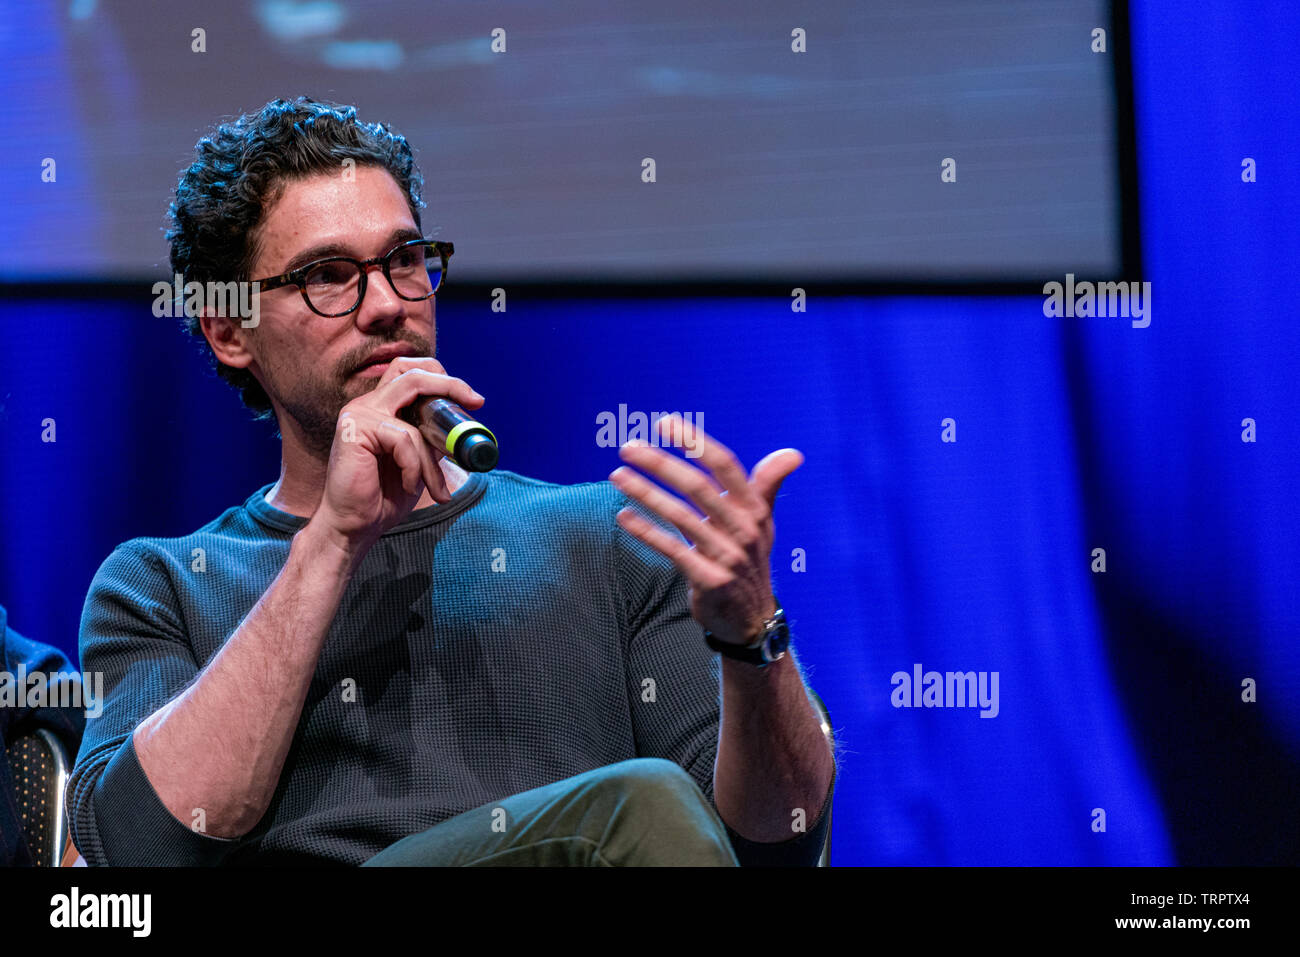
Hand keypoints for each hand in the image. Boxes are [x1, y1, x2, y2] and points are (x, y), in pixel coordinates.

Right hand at [312, 357, 484, 552]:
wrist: (353, 526)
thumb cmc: (382, 498)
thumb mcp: (419, 463)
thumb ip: (432, 440)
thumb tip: (461, 428)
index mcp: (382, 407)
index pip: (411, 374)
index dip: (443, 378)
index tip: (474, 399)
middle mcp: (368, 404)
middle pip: (411, 374)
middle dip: (449, 385)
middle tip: (475, 401)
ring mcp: (358, 413)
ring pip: (415, 421)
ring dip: (432, 459)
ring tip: (435, 487)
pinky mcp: (354, 429)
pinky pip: (404, 439)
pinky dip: (414, 466)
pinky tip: (407, 485)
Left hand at [608, 414, 801, 645]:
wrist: (751, 618)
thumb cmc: (749, 560)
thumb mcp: (763, 523)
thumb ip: (767, 485)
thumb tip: (793, 454)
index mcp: (755, 509)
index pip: (725, 466)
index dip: (695, 443)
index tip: (665, 423)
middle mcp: (744, 529)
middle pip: (698, 487)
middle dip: (660, 463)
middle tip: (627, 447)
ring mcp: (727, 555)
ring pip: (680, 516)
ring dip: (645, 493)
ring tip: (617, 476)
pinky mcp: (709, 579)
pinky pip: (673, 550)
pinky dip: (646, 531)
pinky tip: (623, 515)